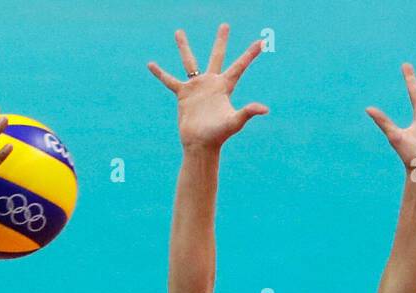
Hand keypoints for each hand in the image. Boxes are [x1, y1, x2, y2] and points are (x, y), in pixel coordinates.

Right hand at [148, 23, 267, 148]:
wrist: (200, 144)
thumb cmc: (218, 135)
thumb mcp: (234, 122)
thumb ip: (248, 112)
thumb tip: (264, 109)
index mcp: (225, 86)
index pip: (240, 66)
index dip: (250, 54)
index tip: (262, 42)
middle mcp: (211, 83)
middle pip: (217, 56)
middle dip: (221, 41)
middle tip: (225, 25)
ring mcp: (196, 87)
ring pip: (189, 62)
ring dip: (183, 47)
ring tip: (178, 31)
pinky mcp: (183, 94)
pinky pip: (169, 80)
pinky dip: (160, 73)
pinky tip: (150, 64)